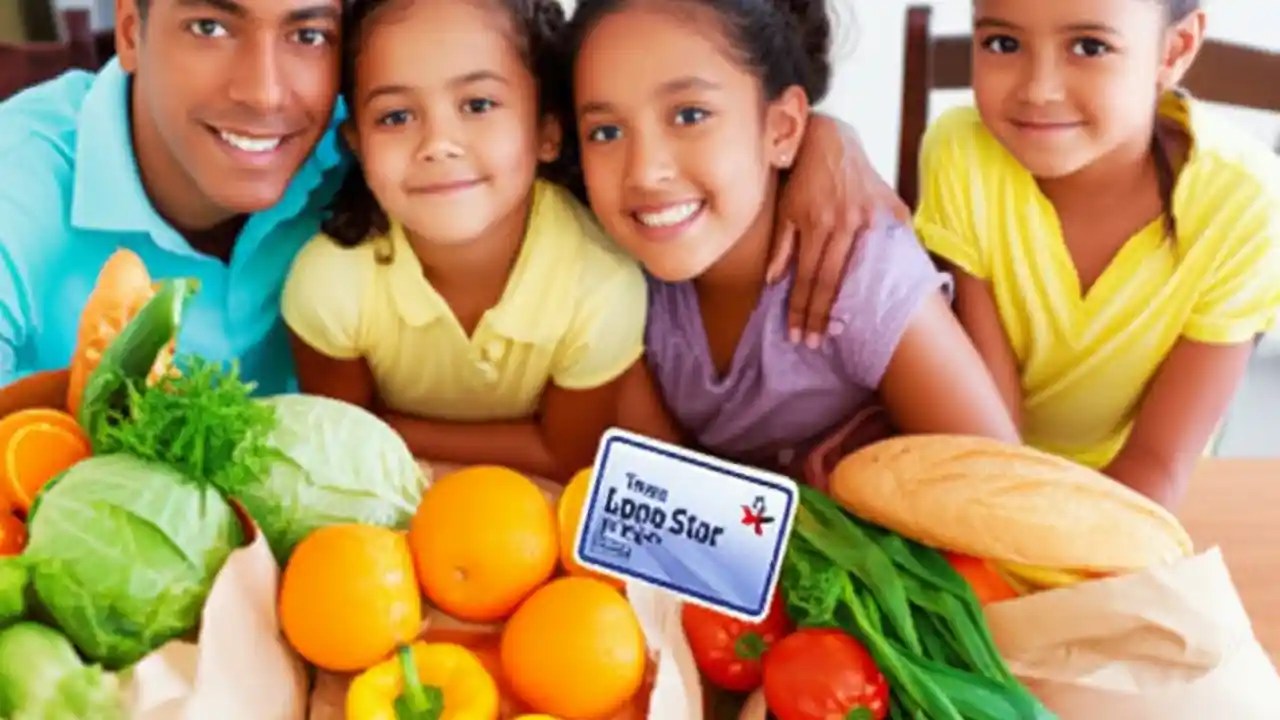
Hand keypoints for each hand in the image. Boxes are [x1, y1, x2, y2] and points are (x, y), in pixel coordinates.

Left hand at [768, 115, 910, 346]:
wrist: (831, 139)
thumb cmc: (802, 178)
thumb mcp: (785, 209)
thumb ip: (781, 246)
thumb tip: (771, 282)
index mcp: (817, 224)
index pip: (807, 279)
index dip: (801, 310)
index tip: (798, 335)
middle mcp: (846, 222)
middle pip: (832, 281)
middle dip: (822, 316)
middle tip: (815, 343)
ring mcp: (872, 217)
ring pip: (862, 270)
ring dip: (851, 304)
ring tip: (841, 331)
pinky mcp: (893, 211)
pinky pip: (891, 249)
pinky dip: (885, 273)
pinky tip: (879, 298)